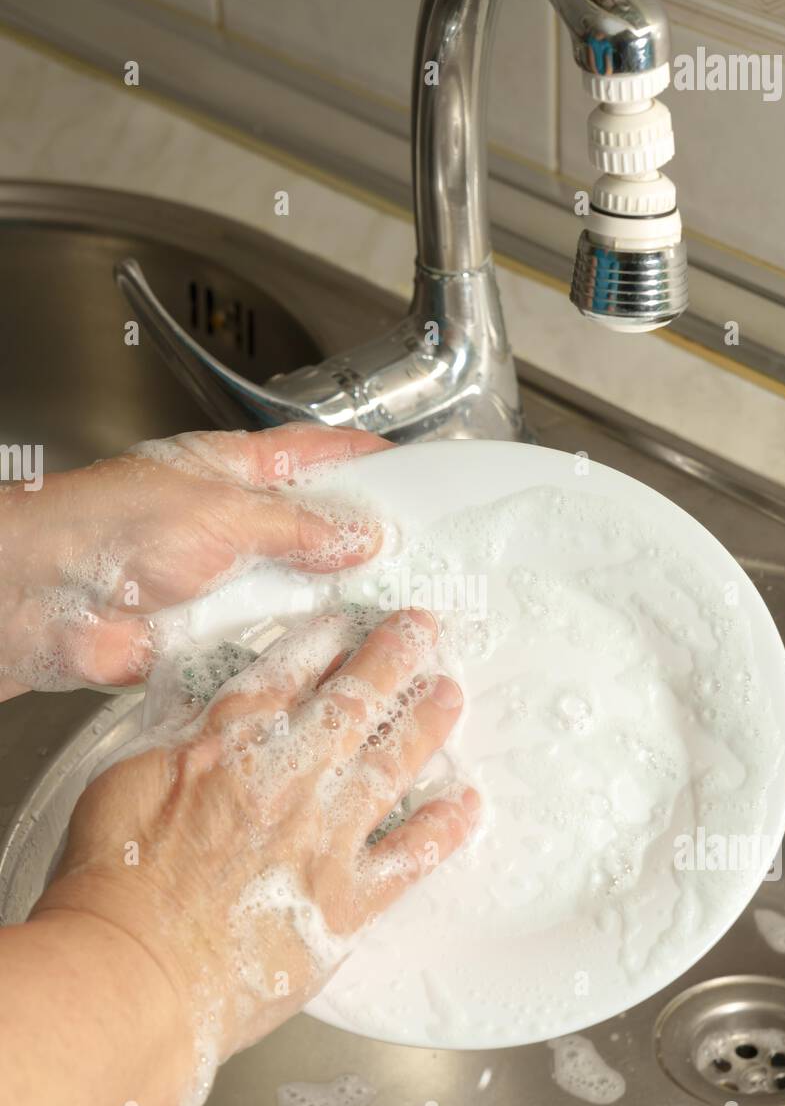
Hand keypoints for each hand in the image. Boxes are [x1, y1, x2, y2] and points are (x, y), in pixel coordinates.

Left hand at [0, 423, 388, 699]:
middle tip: (419, 556)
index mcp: (234, 470)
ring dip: (337, 600)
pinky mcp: (215, 634)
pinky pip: (274, 640)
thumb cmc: (104, 530)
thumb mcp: (223, 512)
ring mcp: (226, 580)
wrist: (44, 600)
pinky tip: (338, 650)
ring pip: (301, 589)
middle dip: (364, 542)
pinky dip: (304, 647)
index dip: (368, 462)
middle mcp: (233, 523)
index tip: (418, 476)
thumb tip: (361, 534)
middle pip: (317, 528)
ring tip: (391, 606)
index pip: (316, 454)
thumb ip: (300, 526)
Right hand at [33, 608, 477, 1105]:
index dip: (323, 645)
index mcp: (228, 749)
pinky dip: (444, 829)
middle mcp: (288, 783)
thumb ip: (174, 745)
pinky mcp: (346, 902)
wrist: (135, 975)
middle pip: (353, 704)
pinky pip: (411, 858)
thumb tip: (202, 724)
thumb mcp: (121, 784)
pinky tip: (467, 804)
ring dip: (427, 724)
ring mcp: (324, 841)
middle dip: (393, 657)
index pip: (287, 678)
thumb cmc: (114, 891)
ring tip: (451, 693)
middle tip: (422, 629)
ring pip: (391, 766)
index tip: (350, 626)